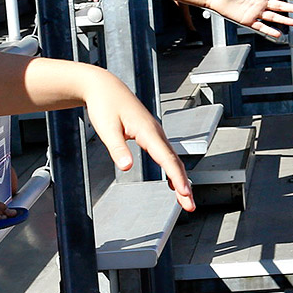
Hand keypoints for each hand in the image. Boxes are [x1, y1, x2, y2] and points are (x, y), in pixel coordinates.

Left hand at [77, 66, 195, 210]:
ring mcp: (155, 133)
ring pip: (172, 159)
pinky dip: (172, 170)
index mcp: (148, 131)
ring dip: (180, 179)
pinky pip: (166, 155)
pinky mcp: (150, 134)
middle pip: (175, 161)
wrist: (103, 87)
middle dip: (183, 184)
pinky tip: (172, 183)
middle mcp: (155, 132)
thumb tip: (126, 166)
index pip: (167, 158)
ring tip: (184, 199)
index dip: (177, 177)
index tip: (184, 192)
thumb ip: (118, 148)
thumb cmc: (104, 104)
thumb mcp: (107, 129)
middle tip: (189, 205)